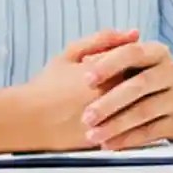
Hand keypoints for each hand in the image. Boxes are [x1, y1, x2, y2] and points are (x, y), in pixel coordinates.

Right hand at [20, 29, 139, 150]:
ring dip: (139, 102)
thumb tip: (134, 33)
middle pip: (144, 85)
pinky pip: (132, 130)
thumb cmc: (48, 84)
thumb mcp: (71, 54)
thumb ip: (104, 40)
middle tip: (127, 81)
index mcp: (106, 72)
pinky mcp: (108, 139)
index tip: (128, 63)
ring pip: (140, 108)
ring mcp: (111, 120)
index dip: (138, 60)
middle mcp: (111, 96)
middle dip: (140, 80)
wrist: (29, 120)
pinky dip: (132, 123)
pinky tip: (121, 117)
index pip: (140, 61)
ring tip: (125, 99)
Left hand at [80, 38, 172, 149]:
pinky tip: (110, 144)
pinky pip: (151, 132)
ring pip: (144, 112)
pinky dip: (128, 139)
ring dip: (116, 125)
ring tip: (92, 135)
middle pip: (139, 85)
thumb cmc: (155, 76)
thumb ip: (112, 56)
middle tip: (86, 116)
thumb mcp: (141, 61)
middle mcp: (170, 73)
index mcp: (157, 52)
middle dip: (110, 101)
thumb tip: (84, 61)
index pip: (132, 53)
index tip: (86, 78)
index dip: (109, 64)